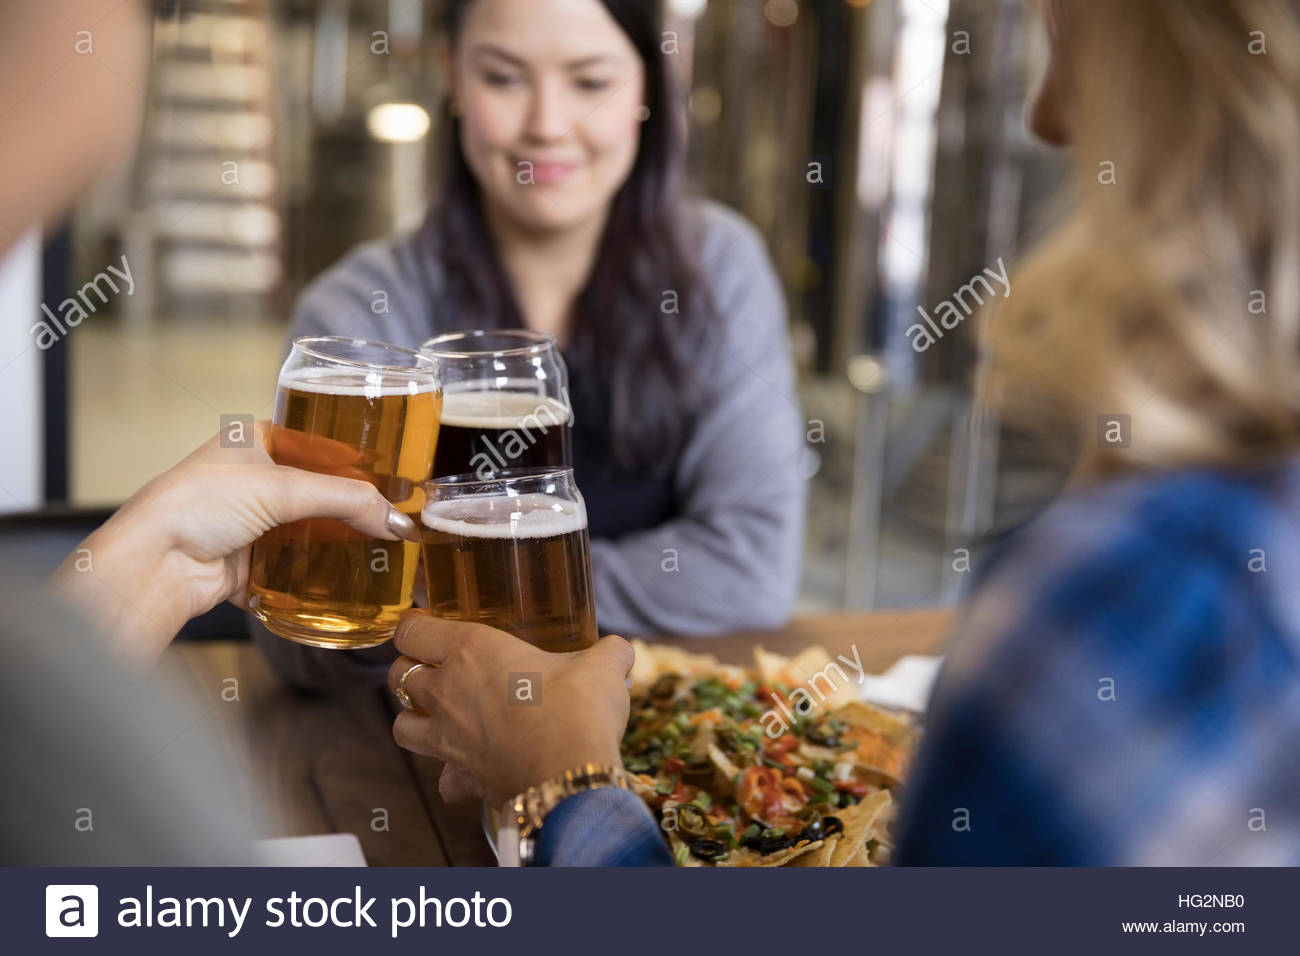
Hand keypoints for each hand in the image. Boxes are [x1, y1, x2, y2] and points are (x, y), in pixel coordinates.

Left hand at [49, 422, 417, 662]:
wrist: (153, 565)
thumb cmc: (193, 506)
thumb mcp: (280, 489)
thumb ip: (346, 500)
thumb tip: (398, 520)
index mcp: (254, 440)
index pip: (321, 443)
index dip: (358, 460)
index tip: (395, 477)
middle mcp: (252, 478)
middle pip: (320, 491)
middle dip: (354, 507)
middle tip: (396, 517)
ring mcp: (250, 522)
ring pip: (310, 530)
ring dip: (339, 543)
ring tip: (382, 549)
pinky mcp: (249, 561)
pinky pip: (296, 566)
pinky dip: (318, 574)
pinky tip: (350, 578)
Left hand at [388, 611, 633, 806]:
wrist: (571, 778)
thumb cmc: (577, 711)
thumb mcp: (601, 668)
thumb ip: (608, 653)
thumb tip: (619, 650)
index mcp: (471, 651)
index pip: (411, 631)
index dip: (414, 626)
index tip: (424, 624)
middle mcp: (447, 692)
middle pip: (397, 675)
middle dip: (410, 668)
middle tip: (435, 666)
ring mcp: (448, 739)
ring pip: (400, 726)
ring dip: (412, 718)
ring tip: (436, 714)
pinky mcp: (462, 777)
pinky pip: (441, 778)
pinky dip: (448, 775)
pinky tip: (467, 770)